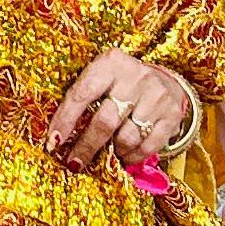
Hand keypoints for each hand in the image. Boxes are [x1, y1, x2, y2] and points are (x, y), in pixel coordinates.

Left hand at [46, 47, 198, 172]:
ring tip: (108, 152)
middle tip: (74, 162)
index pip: (82, 94)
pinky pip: (148, 147)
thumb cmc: (122, 83)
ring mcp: (156, 96)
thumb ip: (84, 98)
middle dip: (86, 146)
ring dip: (113, 151)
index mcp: (110, 63)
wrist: (166, 82)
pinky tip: (125, 156)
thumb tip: (58, 137)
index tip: (53, 143)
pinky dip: (133, 157)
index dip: (65, 120)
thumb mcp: (102, 78)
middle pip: (105, 121)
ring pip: (127, 137)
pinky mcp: (172, 115)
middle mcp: (135, 77)